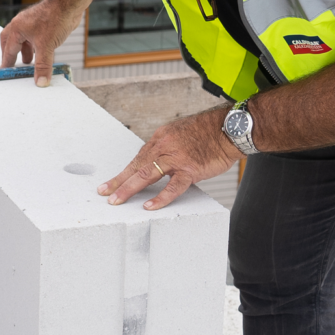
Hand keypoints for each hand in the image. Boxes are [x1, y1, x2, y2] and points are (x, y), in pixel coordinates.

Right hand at [0, 0, 79, 86]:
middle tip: (11, 65)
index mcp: (17, 29)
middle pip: (10, 40)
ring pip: (23, 38)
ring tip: (28, 61)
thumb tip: (40, 82)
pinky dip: (34, 45)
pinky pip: (34, 36)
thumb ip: (43, 66)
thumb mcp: (46, 46)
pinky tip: (41, 51)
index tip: (4, 72)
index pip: (9, 51)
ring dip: (24, 50)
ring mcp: (32, 22)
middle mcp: (22, 24)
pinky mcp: (43, 22)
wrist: (69, 3)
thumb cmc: (55, 18)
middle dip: (10, 53)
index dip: (7, 63)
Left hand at [98, 107, 241, 209]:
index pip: (139, 157)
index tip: (113, 181)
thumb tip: (159, 162)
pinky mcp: (190, 168)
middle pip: (137, 165)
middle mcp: (165, 145)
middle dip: (119, 180)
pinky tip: (149, 206)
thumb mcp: (183, 132)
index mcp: (162, 136)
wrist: (230, 128)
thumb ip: (169, 147)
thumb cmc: (210, 131)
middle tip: (104, 192)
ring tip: (117, 200)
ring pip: (147, 174)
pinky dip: (160, 197)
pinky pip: (173, 186)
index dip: (125, 171)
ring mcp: (177, 157)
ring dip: (129, 188)